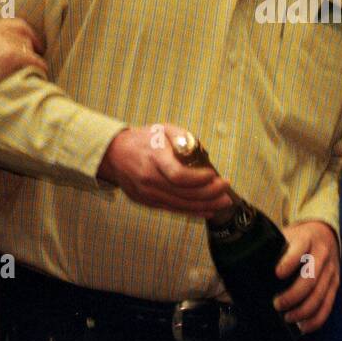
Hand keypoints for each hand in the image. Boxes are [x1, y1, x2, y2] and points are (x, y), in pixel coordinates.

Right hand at [0, 8, 46, 99]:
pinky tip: (42, 71)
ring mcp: (6, 42)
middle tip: (38, 49)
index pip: (12, 23)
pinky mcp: (13, 57)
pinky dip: (40, 66)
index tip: (26, 39)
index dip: (22, 32)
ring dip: (33, 55)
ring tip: (36, 64)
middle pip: (24, 32)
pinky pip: (34, 60)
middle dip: (33, 40)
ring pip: (28, 46)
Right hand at [96, 124, 233, 216]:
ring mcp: (147, 194)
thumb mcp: (163, 129)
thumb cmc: (144, 140)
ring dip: (205, 205)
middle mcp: (149, 179)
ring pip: (180, 205)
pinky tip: (208, 210)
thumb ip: (182, 137)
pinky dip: (192, 211)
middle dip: (209, 194)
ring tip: (224, 202)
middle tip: (226, 189)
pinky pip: (173, 209)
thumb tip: (197, 150)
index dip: (198, 179)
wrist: (114, 155)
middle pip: (183, 193)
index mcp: (154, 158)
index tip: (213, 174)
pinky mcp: (147, 202)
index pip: (177, 175)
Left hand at [273, 221, 339, 333]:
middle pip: (310, 278)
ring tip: (287, 318)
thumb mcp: (286, 236)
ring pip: (319, 294)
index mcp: (306, 239)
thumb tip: (244, 270)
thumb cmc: (298, 239)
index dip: (289, 262)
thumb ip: (272, 250)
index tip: (277, 274)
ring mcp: (330, 270)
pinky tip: (304, 326)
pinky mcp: (335, 283)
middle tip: (277, 305)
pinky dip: (316, 318)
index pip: (300, 249)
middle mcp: (321, 254)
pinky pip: (328, 304)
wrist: (324, 233)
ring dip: (303, 310)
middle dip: (293, 295)